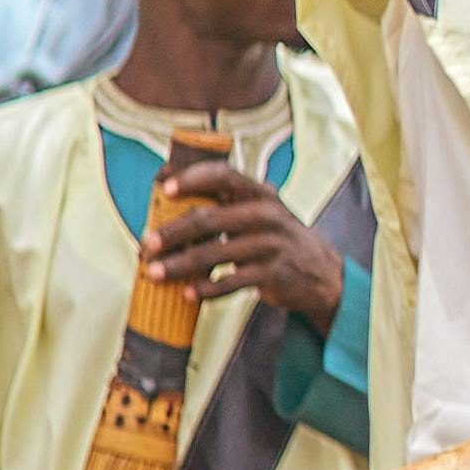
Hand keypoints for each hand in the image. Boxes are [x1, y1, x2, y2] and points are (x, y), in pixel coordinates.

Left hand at [145, 153, 348, 328]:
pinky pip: (233, 282)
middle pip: (210, 220)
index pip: (224, 176)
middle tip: (147, 245)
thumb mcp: (260, 213)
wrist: (321, 273)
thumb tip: (165, 193)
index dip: (193, 179)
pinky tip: (188, 293)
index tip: (165, 187)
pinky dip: (208, 289)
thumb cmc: (276, 239)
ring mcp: (271, 245)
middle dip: (173, 232)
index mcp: (259, 194)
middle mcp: (267, 215)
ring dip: (180, 265)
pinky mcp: (273, 274)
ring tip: (154, 273)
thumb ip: (225, 204)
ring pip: (215, 254)